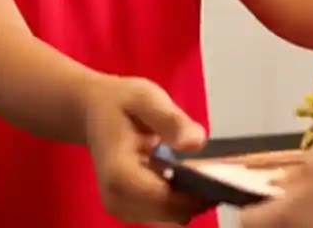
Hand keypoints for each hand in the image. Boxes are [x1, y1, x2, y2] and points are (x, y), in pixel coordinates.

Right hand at [81, 75, 210, 225]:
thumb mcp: (146, 97)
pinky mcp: (130, 211)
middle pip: (170, 214)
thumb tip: (196, 143)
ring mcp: (122, 209)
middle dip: (196, 195)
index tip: (218, 173)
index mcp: (119, 174)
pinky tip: (187, 176)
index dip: (195, 192)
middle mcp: (117, 199)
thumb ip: (171, 120)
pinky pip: (166, 215)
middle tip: (213, 167)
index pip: (163, 200)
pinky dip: (181, 200)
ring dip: (190, 198)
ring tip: (199, 169)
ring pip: (171, 218)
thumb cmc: (121, 103)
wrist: (95, 112)